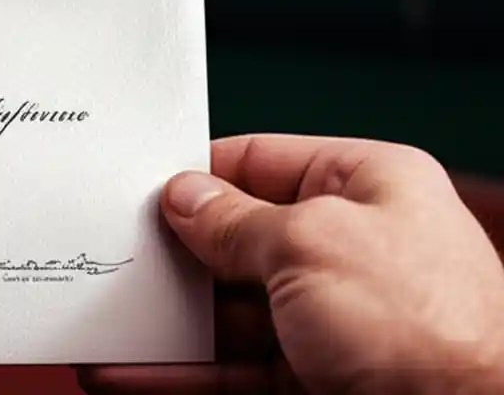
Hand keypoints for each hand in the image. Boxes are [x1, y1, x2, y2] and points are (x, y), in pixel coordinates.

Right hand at [79, 135, 503, 394]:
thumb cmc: (427, 328)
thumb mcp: (311, 244)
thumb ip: (236, 219)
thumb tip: (186, 198)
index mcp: (368, 186)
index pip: (261, 161)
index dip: (197, 174)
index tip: (137, 188)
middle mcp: (351, 248)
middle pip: (238, 240)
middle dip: (174, 253)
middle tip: (111, 255)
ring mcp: (334, 319)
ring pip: (229, 311)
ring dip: (168, 320)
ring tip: (107, 320)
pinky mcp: (317, 378)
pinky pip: (233, 368)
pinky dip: (182, 371)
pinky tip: (132, 371)